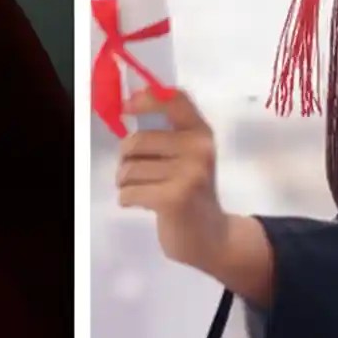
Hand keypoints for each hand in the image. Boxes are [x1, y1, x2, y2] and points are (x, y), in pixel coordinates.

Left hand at [116, 87, 228, 268]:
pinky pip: (129, 192)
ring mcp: (188, 173)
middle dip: (125, 160)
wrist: (212, 238)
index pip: (173, 99)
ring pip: (128, 169)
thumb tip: (131, 103)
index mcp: (200, 132)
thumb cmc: (191, 192)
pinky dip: (128, 200)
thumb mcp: (188, 156)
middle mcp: (198, 148)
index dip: (144, 99)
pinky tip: (146, 204)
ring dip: (126, 183)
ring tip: (144, 191)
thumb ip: (166, 131)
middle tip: (136, 174)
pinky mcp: (174, 198)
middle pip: (136, 141)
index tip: (126, 107)